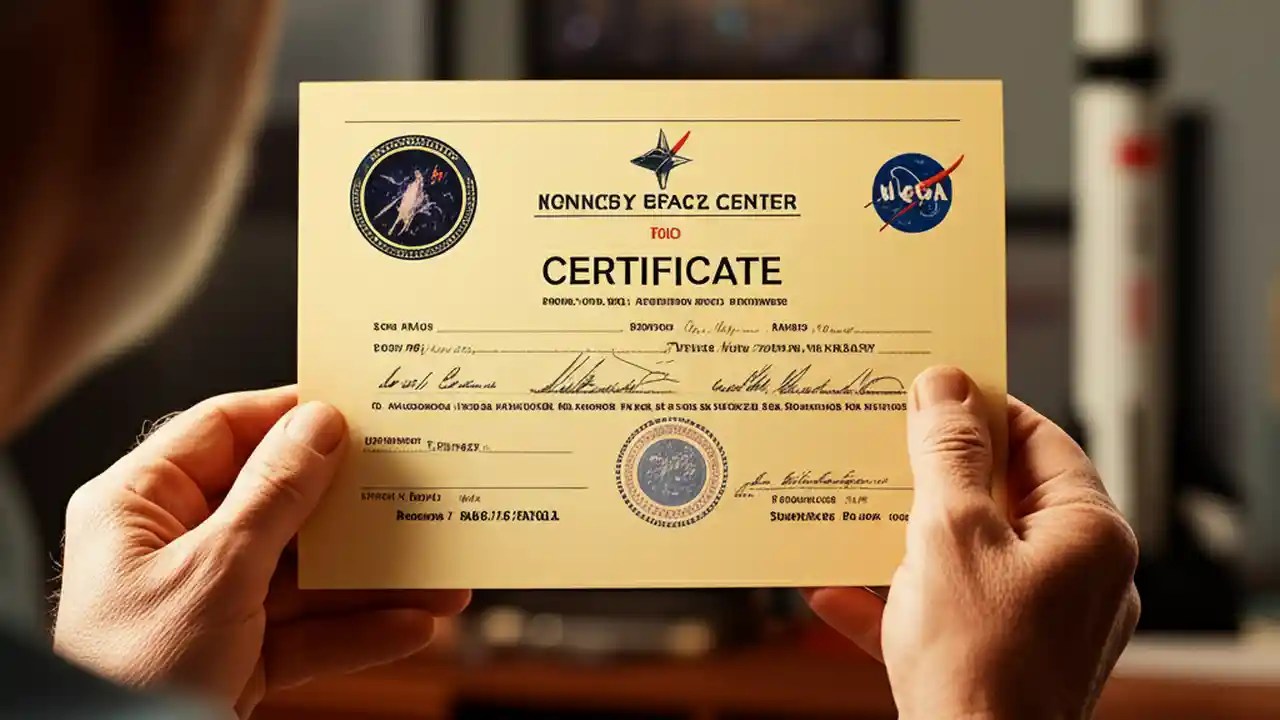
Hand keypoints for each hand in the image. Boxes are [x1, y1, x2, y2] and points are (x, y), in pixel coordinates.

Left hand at [53, 387, 469, 717]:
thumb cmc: (127, 672)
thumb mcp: (214, 570)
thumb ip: (275, 495)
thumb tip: (319, 425)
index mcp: (142, 505)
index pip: (225, 431)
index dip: (293, 416)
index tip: (360, 411)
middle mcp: (175, 546)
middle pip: (283, 506)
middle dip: (356, 514)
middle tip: (417, 494)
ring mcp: (209, 602)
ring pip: (307, 577)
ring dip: (373, 581)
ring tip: (438, 579)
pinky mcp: (235, 655)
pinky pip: (307, 633)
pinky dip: (358, 633)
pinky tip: (410, 626)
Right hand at [805, 367, 1139, 718]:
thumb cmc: (976, 658)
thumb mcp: (950, 533)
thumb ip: (947, 454)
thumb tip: (945, 384)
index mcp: (1088, 534)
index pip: (1041, 440)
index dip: (982, 409)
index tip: (929, 390)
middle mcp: (1079, 576)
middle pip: (1002, 497)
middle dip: (932, 476)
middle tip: (882, 445)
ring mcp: (1043, 624)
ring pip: (969, 555)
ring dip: (904, 538)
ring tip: (852, 516)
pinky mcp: (1004, 661)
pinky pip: (948, 612)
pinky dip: (896, 600)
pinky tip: (835, 594)